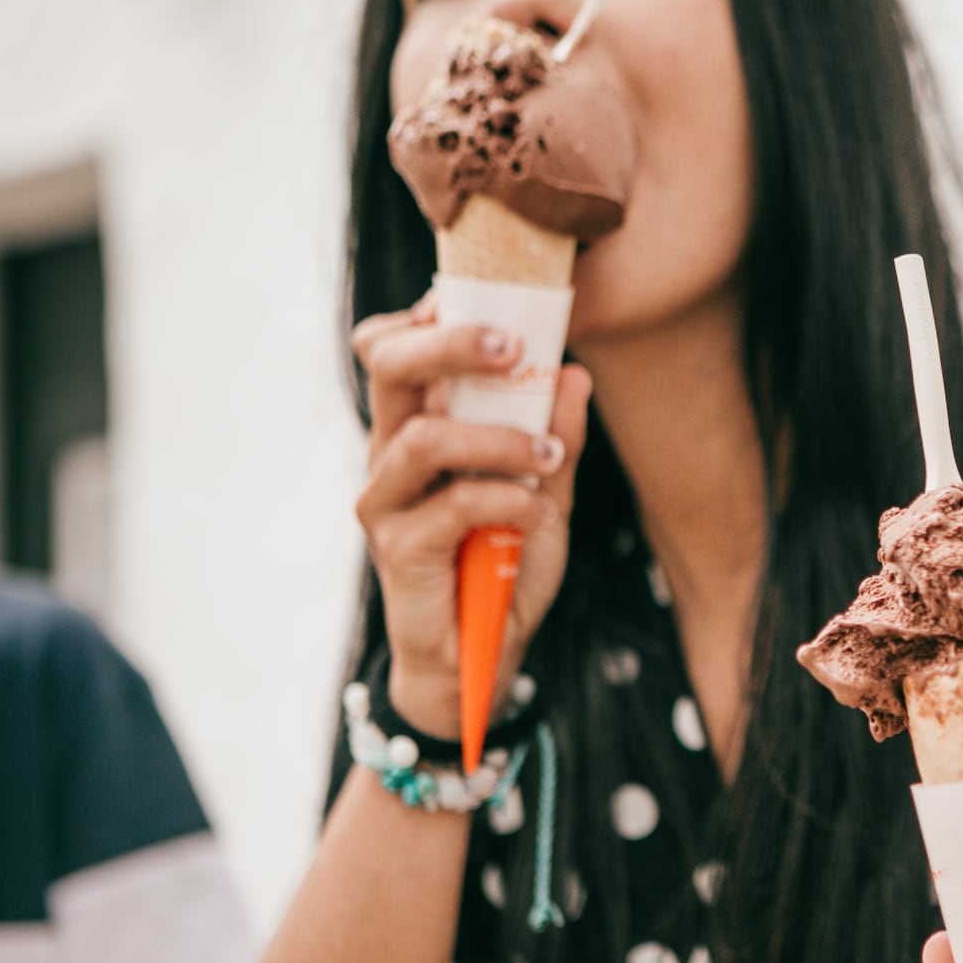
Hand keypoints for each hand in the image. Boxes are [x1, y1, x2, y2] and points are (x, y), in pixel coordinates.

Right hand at [350, 294, 591, 736]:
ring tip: (550, 456)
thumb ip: (555, 436)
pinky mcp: (398, 547)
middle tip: (513, 346)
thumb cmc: (505, 567)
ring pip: (421, 436)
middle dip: (449, 342)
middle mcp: (391, 454)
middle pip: (388, 365)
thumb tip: (575, 374)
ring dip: (496, 437)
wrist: (482, 656)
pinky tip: (538, 512)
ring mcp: (387, 500)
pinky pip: (450, 504)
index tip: (496, 307)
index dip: (430, 314)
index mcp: (418, 427)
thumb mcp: (546, 495)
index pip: (394, 347)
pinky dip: (504, 499)